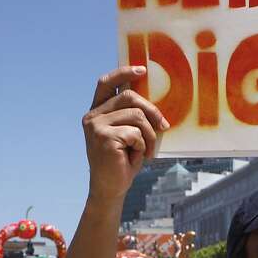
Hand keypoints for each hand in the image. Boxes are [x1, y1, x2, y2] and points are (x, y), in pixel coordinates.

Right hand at [83, 67, 169, 201]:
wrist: (110, 188)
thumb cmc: (122, 161)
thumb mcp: (128, 134)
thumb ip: (132, 115)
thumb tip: (154, 101)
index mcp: (97, 111)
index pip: (106, 82)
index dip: (123, 73)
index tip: (142, 69)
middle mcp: (92, 116)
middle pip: (129, 97)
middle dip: (151, 110)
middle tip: (164, 126)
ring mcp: (96, 126)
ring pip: (136, 116)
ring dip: (149, 134)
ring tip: (147, 150)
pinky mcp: (104, 137)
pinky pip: (135, 133)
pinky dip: (143, 146)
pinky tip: (137, 157)